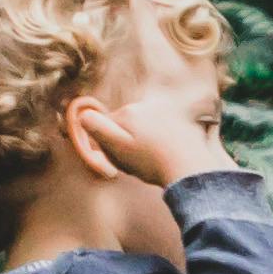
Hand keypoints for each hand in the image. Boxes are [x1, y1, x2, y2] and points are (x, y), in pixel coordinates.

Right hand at [70, 89, 229, 189]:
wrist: (188, 168)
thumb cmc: (151, 162)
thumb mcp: (119, 148)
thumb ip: (99, 130)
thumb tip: (83, 115)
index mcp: (128, 112)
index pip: (106, 126)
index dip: (109, 144)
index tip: (121, 157)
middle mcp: (145, 105)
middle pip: (126, 124)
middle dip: (128, 141)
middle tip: (139, 161)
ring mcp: (164, 110)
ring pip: (143, 126)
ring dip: (144, 140)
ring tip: (154, 159)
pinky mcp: (179, 118)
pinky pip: (161, 128)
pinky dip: (160, 139)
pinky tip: (166, 154)